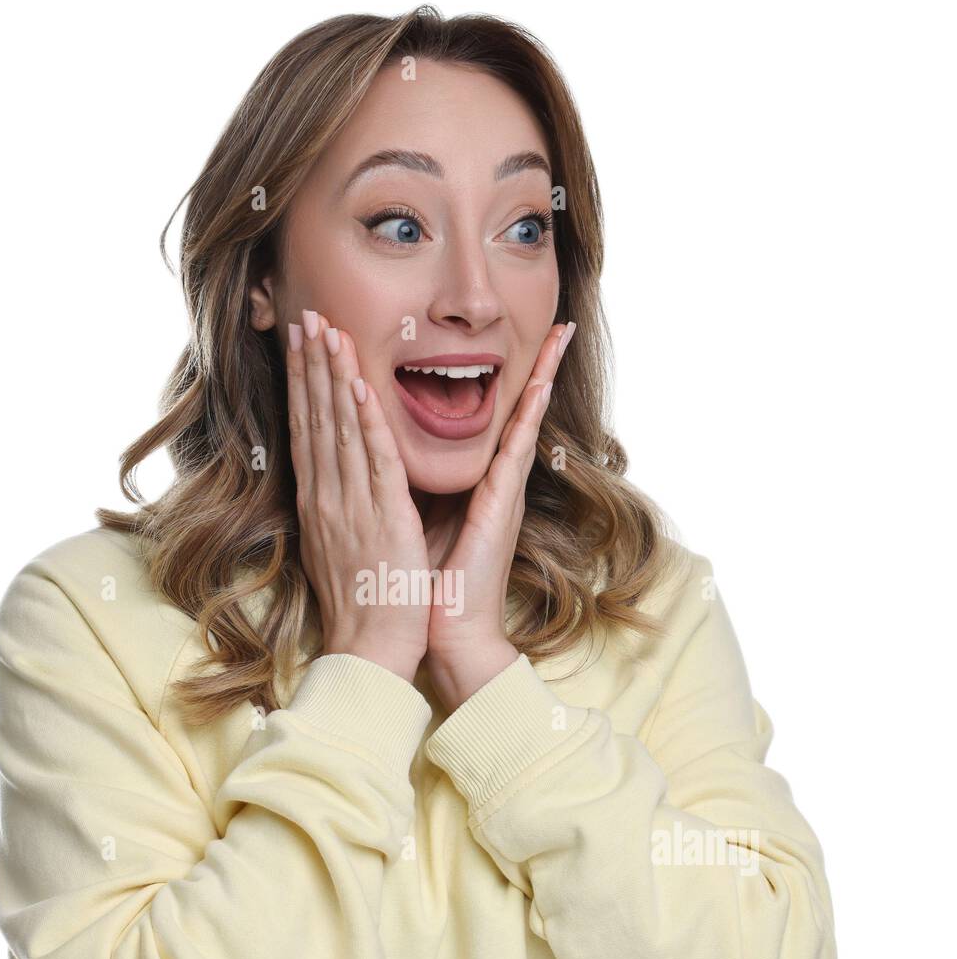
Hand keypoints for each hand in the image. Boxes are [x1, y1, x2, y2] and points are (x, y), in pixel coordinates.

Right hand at [287, 309, 430, 683]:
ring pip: (339, 429)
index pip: (307, 431)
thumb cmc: (362, 606)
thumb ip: (337, 511)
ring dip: (333, 377)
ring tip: (327, 331)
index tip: (299, 344)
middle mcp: (326, 498)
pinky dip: (366, 422)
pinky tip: (359, 386)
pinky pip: (374, 461)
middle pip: (314, 419)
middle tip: (305, 316)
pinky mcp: (383, 519)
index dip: (303, 384)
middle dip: (310, 365)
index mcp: (317, 504)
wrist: (370, 650)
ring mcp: (351, 507)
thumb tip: (332, 486)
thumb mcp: (339, 550)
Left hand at [424, 321, 575, 709]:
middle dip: (539, 367)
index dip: (509, 383)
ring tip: (558, 337)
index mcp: (477, 486)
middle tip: (561, 323)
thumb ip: (420, 490)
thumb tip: (398, 458)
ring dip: (541, 377)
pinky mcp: (499, 510)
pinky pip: (513, 453)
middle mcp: (496, 485)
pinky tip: (535, 385)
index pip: (495, 421)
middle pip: (519, 413)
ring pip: (523, 422)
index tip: (524, 345)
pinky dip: (524, 417)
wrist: (445, 635)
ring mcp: (503, 495)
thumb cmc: (430, 588)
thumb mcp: (421, 523)